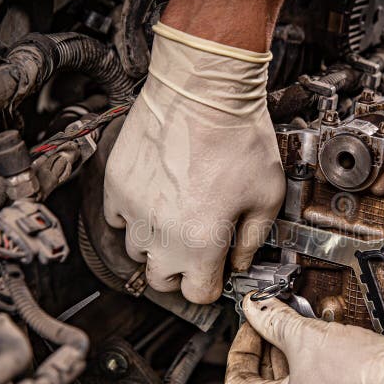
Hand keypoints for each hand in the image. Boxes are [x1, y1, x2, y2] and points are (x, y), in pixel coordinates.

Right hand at [104, 23, 285, 303]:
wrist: (203, 89)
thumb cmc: (239, 137)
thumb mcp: (267, 195)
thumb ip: (252, 239)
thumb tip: (239, 261)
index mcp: (201, 242)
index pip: (197, 294)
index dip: (210, 285)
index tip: (215, 273)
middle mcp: (162, 233)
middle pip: (161, 279)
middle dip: (182, 270)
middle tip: (197, 247)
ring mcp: (134, 209)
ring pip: (137, 250)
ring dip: (156, 243)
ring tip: (176, 218)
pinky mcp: (117, 185)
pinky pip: (118, 218)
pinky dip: (134, 216)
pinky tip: (156, 198)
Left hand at [225, 295, 383, 383]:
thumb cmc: (364, 375)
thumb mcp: (306, 337)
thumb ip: (273, 319)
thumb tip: (256, 307)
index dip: (240, 348)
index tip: (250, 323)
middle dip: (265, 346)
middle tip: (270, 318)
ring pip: (291, 383)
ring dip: (289, 349)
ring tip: (295, 320)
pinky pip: (316, 382)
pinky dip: (312, 358)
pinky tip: (319, 334)